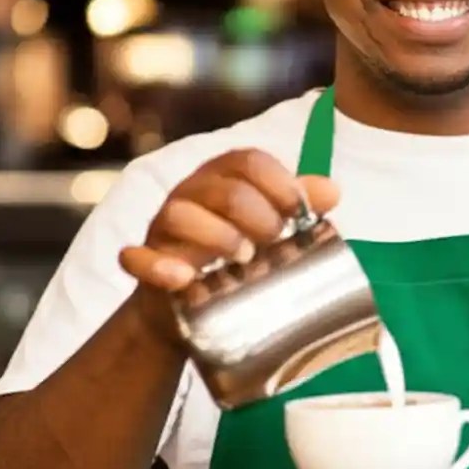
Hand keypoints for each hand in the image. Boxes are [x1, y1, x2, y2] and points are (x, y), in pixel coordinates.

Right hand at [119, 149, 339, 335]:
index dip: (278, 182)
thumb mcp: (268, 228)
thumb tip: (333, 191)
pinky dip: (157, 266)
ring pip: (179, 214)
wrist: (189, 308)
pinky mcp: (144, 262)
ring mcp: (163, 227)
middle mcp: (191, 194)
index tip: (298, 211)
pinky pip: (136, 258)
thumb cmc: (235, 256)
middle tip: (273, 240)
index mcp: (223, 178)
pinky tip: (184, 278)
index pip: (248, 161)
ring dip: (216, 236)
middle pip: (222, 189)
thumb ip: (296, 206)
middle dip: (255, 214)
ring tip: (244, 259)